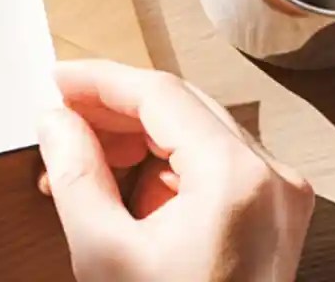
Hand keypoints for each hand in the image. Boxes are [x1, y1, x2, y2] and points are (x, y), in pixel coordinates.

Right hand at [38, 61, 313, 281]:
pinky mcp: (269, 222)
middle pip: (180, 109)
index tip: (57, 80)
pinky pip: (208, 169)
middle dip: (112, 112)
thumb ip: (74, 173)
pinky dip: (158, 171)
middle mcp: (270, 180)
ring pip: (193, 136)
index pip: (160, 94)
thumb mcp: (105, 253)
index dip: (99, 81)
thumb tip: (57, 122)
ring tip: (76, 163)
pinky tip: (113, 189)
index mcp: (237, 179)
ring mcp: (277, 201)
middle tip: (59, 119)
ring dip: (132, 141)